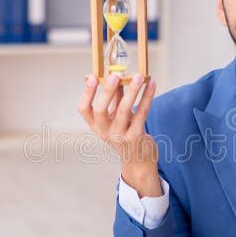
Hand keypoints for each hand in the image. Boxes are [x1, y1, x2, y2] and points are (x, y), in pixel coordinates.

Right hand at [78, 73, 161, 196]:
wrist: (139, 161)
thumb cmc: (126, 133)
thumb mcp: (116, 117)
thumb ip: (114, 98)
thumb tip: (112, 75)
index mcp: (96, 126)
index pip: (84, 110)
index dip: (86, 93)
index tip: (92, 78)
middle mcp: (105, 132)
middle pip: (100, 110)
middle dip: (107, 91)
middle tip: (115, 75)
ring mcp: (119, 136)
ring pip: (124, 110)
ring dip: (132, 91)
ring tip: (139, 76)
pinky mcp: (135, 137)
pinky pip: (141, 113)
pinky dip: (147, 98)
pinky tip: (151, 86)